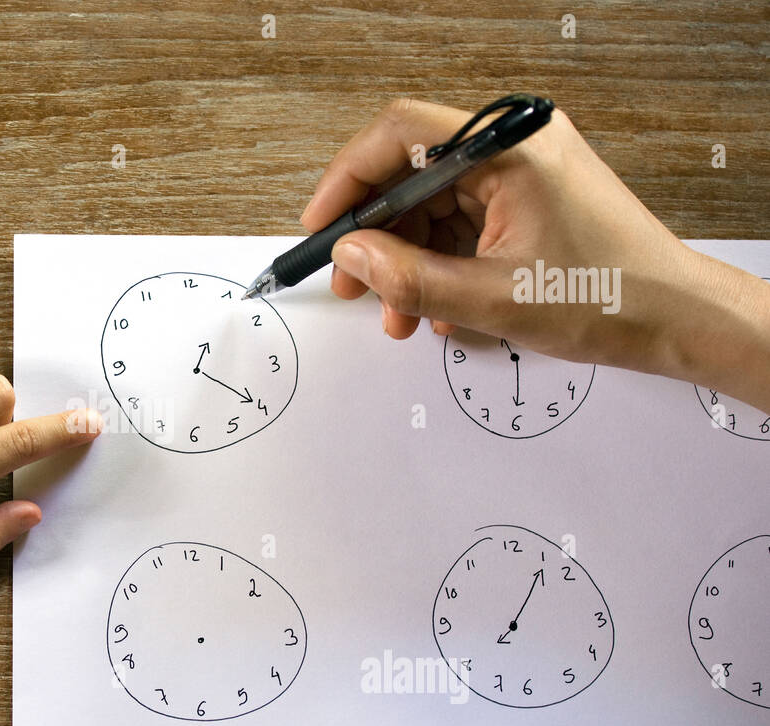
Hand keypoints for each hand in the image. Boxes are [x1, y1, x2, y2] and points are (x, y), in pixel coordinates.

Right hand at [302, 98, 769, 410]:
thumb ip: (411, 278)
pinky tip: (435, 306)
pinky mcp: (525, 201)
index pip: (402, 132)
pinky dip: (437, 263)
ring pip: (431, 205)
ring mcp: (521, 174)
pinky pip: (458, 223)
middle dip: (375, 233)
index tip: (323, 223)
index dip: (349, 177)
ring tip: (398, 312)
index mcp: (511, 148)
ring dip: (405, 260)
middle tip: (351, 281)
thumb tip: (352, 256)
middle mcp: (514, 148)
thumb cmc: (611, 297)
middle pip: (411, 172)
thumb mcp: (493, 299)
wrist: (676, 319)